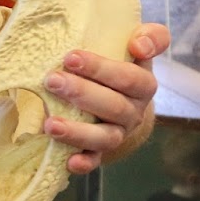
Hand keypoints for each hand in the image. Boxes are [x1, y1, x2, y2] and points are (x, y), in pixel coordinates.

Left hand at [43, 22, 169, 173]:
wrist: (116, 93)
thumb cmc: (119, 63)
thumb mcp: (133, 45)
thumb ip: (149, 37)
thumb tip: (140, 44)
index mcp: (142, 84)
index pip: (129, 77)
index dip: (102, 68)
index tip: (71, 57)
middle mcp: (134, 110)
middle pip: (113, 105)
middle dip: (81, 93)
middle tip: (51, 80)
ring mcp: (118, 132)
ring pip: (105, 137)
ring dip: (78, 132)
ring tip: (50, 124)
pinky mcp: (100, 150)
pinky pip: (95, 159)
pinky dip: (84, 163)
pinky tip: (69, 162)